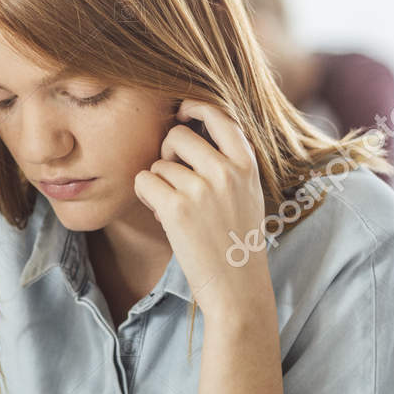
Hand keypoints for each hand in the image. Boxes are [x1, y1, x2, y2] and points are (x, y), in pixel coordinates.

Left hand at [133, 101, 268, 317]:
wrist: (238, 287)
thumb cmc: (237, 242)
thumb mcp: (248, 193)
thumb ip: (230, 162)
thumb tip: (191, 128)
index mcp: (247, 165)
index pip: (219, 115)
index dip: (195, 105)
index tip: (181, 111)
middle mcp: (226, 171)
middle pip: (178, 135)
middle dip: (168, 154)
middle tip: (173, 179)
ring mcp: (202, 189)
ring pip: (159, 164)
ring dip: (158, 184)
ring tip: (175, 209)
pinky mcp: (177, 209)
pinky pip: (144, 181)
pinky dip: (146, 196)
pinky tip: (163, 216)